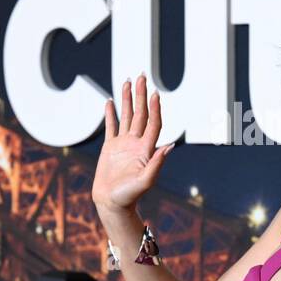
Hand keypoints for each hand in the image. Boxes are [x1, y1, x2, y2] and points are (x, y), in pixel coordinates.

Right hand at [91, 73, 174, 215]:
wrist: (112, 203)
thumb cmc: (129, 196)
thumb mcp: (145, 182)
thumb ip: (157, 164)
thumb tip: (170, 146)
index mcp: (146, 149)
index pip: (153, 123)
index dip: (154, 108)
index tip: (154, 93)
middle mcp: (136, 143)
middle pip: (140, 114)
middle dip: (140, 95)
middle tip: (141, 76)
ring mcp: (123, 144)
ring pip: (126, 116)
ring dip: (126, 99)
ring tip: (127, 81)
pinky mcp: (110, 148)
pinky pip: (111, 126)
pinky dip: (110, 113)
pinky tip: (110, 100)